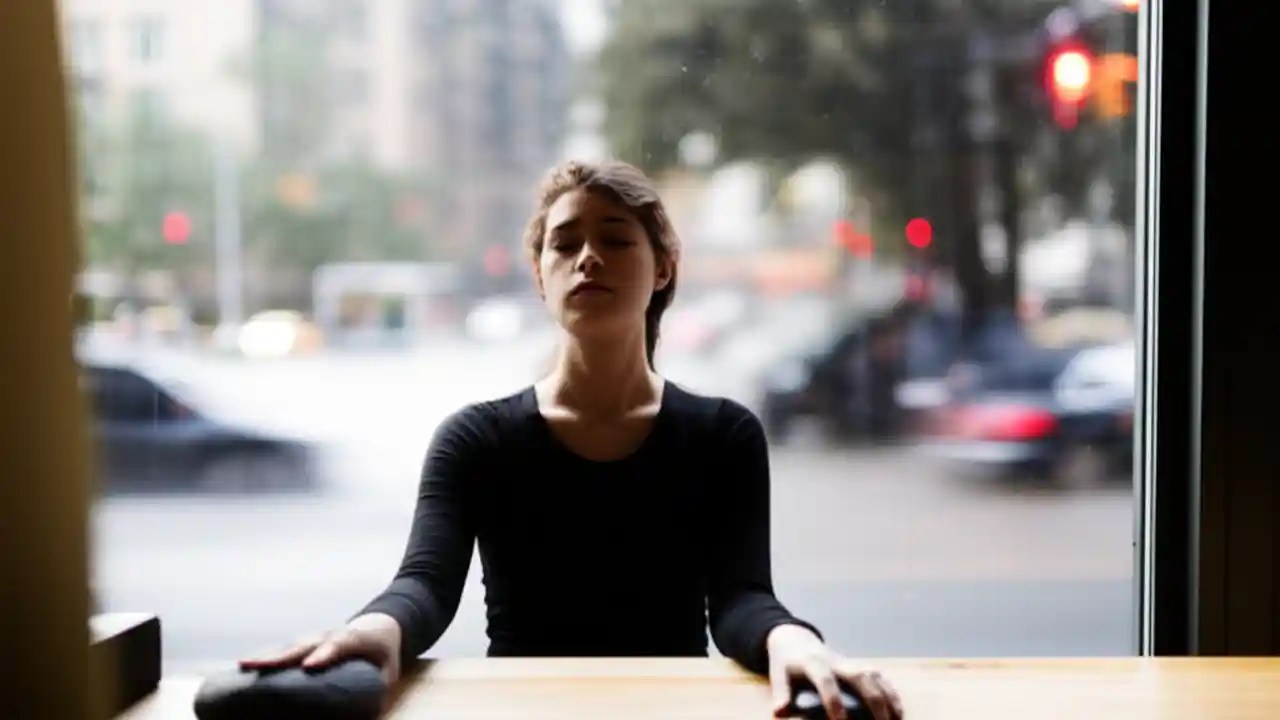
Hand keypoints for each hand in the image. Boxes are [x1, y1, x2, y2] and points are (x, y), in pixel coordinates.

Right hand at [238, 613, 402, 684]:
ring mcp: (312, 638)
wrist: (380, 626)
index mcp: (352, 639)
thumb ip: (377, 695)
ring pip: (286, 646)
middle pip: (301, 645)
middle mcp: (327, 635)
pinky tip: (244, 668)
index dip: (323, 655)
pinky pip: (282, 650)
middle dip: (278, 656)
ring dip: (265, 656)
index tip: (309, 666)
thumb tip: (369, 719)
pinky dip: (264, 657)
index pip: (337, 646)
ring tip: (241, 666)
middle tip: (254, 666)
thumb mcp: (388, 673)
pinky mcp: (303, 643)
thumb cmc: (382, 654)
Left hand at [766, 624, 903, 719]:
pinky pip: (879, 676)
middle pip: (859, 676)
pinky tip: (898, 711)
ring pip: (873, 676)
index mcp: (813, 663)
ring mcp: (850, 662)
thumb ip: (782, 693)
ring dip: (887, 697)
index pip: (826, 680)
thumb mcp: (778, 675)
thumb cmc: (786, 663)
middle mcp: (836, 661)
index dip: (833, 701)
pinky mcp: (858, 665)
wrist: (795, 640)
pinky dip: (891, 692)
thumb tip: (779, 713)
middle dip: (872, 700)